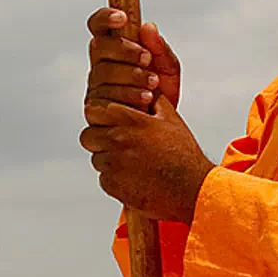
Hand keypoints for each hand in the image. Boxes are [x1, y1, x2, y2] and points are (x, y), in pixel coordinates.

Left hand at [79, 93, 214, 222]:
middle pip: (88, 136)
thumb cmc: (182, 153)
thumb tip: (148, 89)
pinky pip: (104, 179)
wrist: (189, 187)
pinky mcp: (113, 186)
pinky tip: (134, 176)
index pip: (94, 111)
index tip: (107, 120)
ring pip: (96, 158)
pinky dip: (115, 178)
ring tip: (131, 161)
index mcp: (130, 121)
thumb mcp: (171, 120)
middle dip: (98, 138)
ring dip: (108, 159)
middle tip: (115, 142)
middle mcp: (118, 141)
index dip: (99, 116)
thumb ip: (155, 101)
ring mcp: (113, 165)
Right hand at [85, 7, 181, 112]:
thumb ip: (160, 48)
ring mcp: (96, 87)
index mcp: (114, 48)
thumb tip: (148, 27)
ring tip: (153, 84)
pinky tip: (146, 100)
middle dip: (125, 51)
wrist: (164, 127)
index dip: (105, 17)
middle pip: (99, 47)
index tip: (122, 18)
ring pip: (102, 73)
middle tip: (147, 59)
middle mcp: (100, 65)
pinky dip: (128, 97)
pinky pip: (104, 98)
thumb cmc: (162, 93)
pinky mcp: (96, 109)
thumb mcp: (169, 68)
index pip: (98, 26)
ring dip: (130, 76)